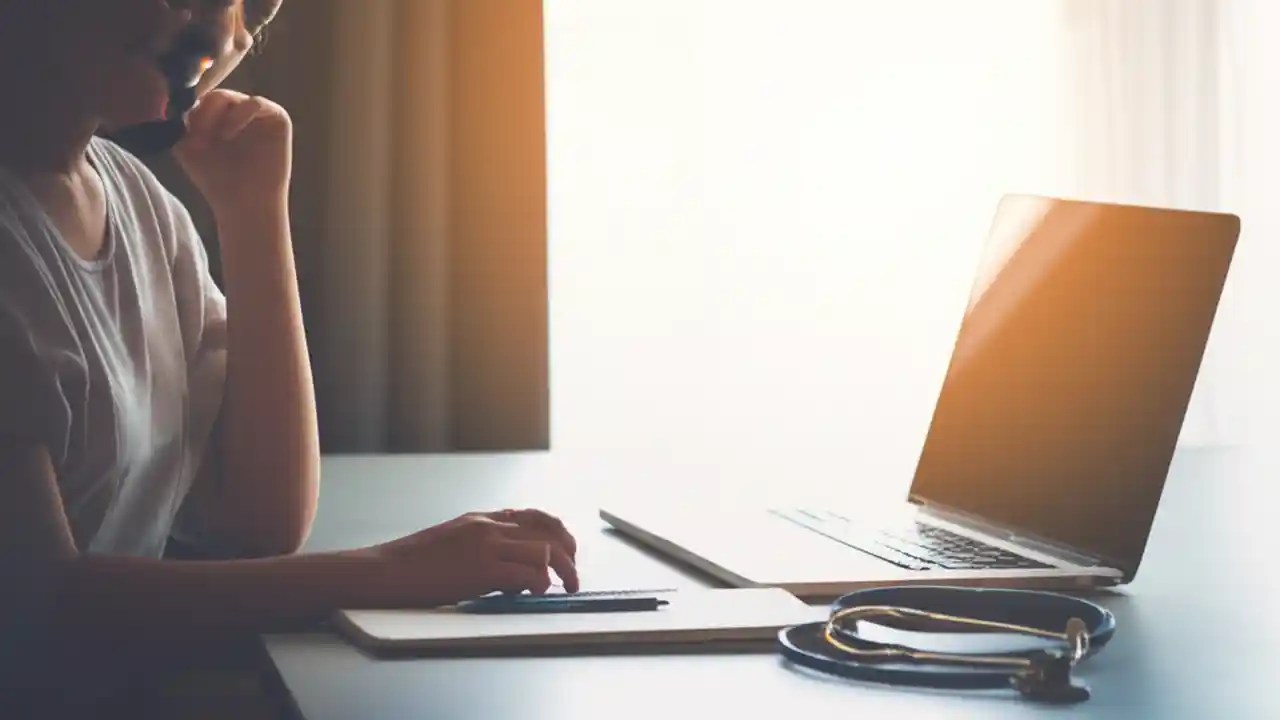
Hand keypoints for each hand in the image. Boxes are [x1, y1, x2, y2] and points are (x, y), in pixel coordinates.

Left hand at [173, 89, 291, 216]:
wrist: (245, 205)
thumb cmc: (217, 180)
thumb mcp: (187, 146)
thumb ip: (181, 121)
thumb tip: (175, 100)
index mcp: (219, 116)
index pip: (201, 99)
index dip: (190, 111)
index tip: (185, 135)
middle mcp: (239, 111)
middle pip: (213, 95)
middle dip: (202, 116)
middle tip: (198, 140)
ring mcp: (259, 114)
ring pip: (230, 96)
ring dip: (215, 116)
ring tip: (211, 141)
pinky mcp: (278, 118)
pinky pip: (255, 102)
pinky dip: (239, 115)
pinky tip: (228, 135)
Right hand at [364, 509, 579, 606]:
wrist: (382, 571)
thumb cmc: (409, 565)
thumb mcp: (449, 542)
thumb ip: (478, 546)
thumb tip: (507, 568)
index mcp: (480, 519)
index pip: (532, 516)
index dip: (556, 533)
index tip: (566, 551)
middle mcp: (487, 526)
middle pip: (547, 529)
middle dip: (569, 551)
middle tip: (574, 575)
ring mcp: (486, 545)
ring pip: (545, 550)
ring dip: (563, 571)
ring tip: (567, 588)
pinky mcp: (482, 569)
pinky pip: (529, 574)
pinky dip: (542, 585)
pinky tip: (539, 594)